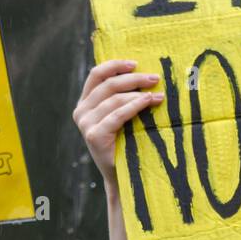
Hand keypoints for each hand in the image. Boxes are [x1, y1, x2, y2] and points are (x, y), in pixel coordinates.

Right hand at [73, 60, 162, 183]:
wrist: (122, 176)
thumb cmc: (126, 143)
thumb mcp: (121, 116)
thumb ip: (123, 97)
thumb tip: (146, 75)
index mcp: (85, 103)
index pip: (96, 75)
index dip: (115, 65)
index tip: (136, 63)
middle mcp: (81, 111)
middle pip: (108, 85)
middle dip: (134, 79)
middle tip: (155, 78)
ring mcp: (85, 124)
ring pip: (114, 99)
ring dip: (139, 94)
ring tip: (158, 95)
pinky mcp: (94, 135)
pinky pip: (117, 115)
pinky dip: (134, 106)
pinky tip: (147, 102)